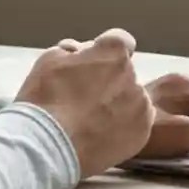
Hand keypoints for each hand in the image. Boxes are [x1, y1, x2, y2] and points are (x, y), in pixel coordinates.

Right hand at [15, 29, 155, 177]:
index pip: (121, 41)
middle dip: (108, 82)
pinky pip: (137, 124)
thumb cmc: (45, 100)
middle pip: (124, 74)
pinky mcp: (143, 131)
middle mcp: (132, 74)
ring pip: (132, 100)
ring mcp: (140, 104)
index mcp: (113, 52)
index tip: (97, 64)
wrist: (48, 147)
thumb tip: (84, 51)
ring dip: (118, 106)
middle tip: (85, 101)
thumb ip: (72, 50)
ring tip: (91, 123)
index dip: (107, 52)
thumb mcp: (50, 60)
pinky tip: (102, 137)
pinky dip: (124, 129)